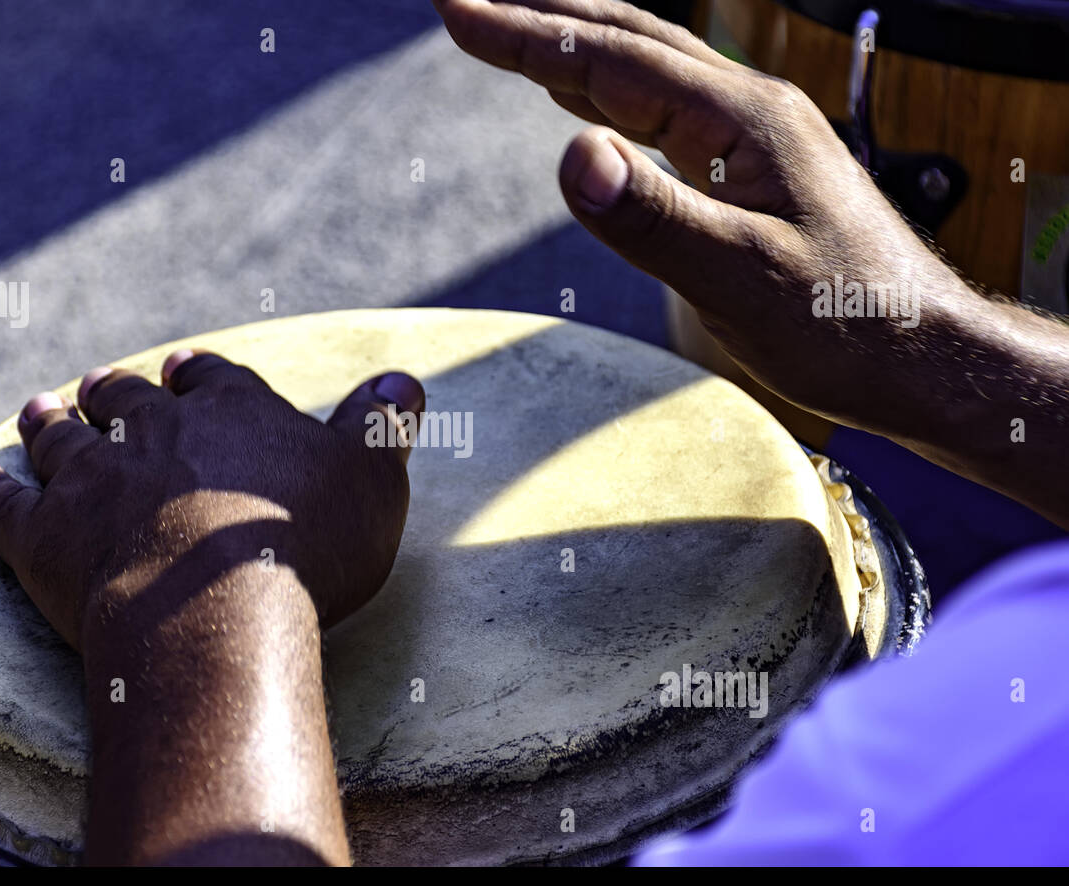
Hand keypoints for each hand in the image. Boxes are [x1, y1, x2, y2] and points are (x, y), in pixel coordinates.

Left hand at [0, 350, 424, 648]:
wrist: (215, 609)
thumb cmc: (306, 547)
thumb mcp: (373, 482)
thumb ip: (381, 426)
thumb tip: (406, 381)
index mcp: (232, 412)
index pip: (211, 378)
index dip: (196, 374)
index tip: (181, 368)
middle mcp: (155, 431)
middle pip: (125, 399)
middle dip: (113, 392)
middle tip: (98, 385)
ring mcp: (93, 479)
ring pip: (61, 438)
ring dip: (48, 423)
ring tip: (38, 411)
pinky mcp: (44, 536)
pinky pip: (0, 503)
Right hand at [433, 0, 978, 424]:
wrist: (922, 355)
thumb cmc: (845, 327)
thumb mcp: (741, 280)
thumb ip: (654, 218)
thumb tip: (570, 156)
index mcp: (743, 122)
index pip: (612, 61)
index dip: (528, 37)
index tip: (458, 13)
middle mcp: (750, 110)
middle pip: (629, 38)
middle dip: (541, 17)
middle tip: (465, 6)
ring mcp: (754, 135)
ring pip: (648, 67)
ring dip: (573, 44)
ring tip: (509, 31)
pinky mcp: (753, 167)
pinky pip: (666, 108)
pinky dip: (607, 90)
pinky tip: (582, 100)